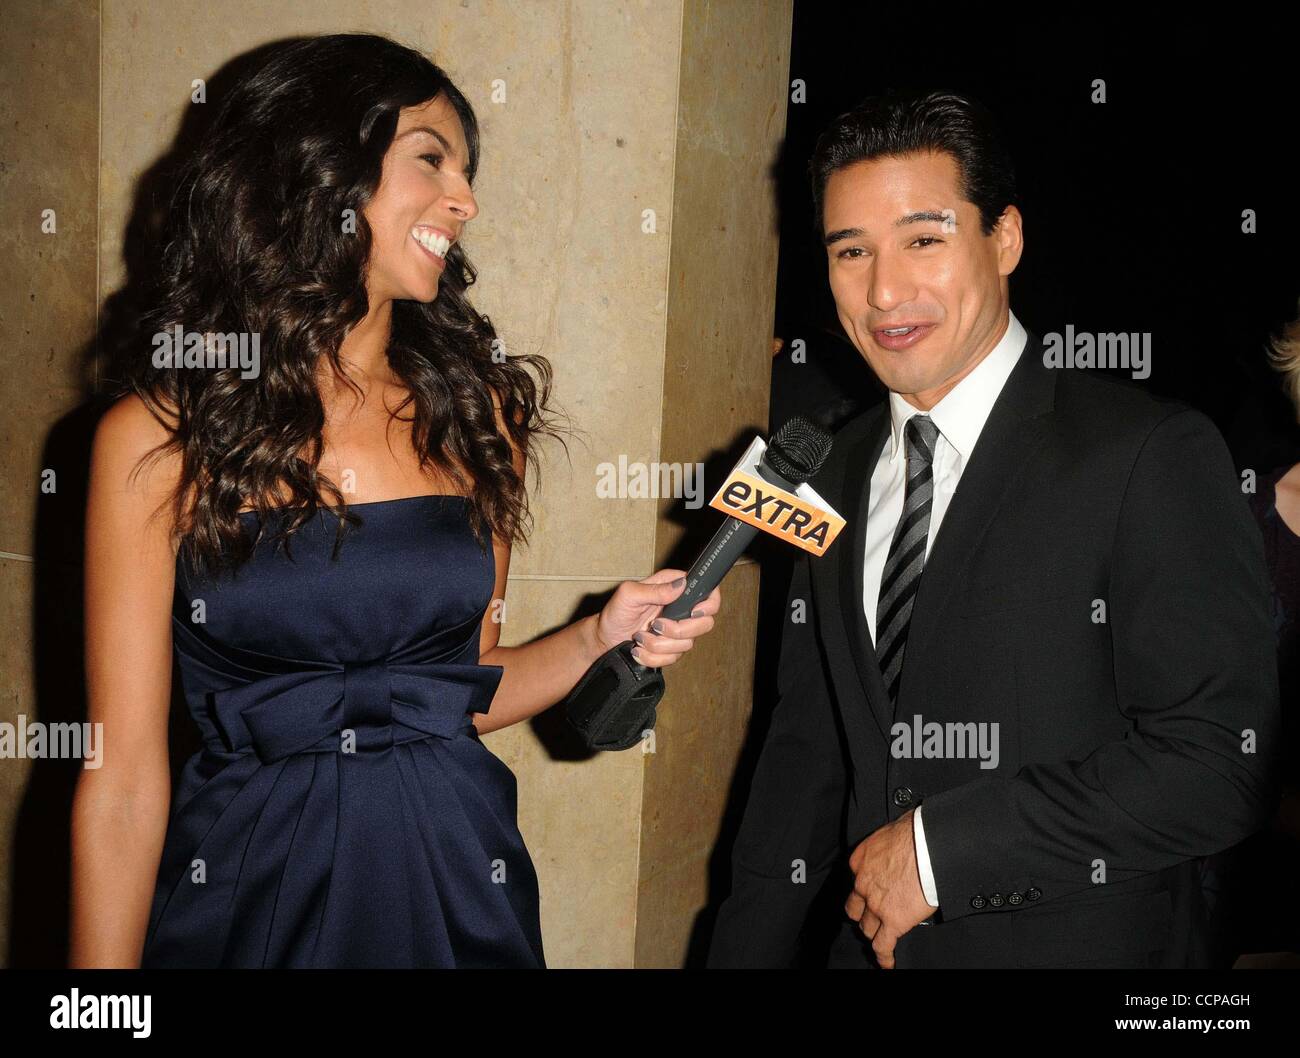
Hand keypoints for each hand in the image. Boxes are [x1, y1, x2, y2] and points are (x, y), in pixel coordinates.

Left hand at [592, 568, 720, 668]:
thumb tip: (681, 585)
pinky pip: (673, 658)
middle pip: (705, 623)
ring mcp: (678, 631)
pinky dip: (653, 657)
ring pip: (687, 644)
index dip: (709, 604)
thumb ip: (655, 590)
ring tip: (640, 638)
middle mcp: (681, 609)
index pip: (709, 592)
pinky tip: (640, 650)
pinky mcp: (671, 649)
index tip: (694, 613)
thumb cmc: (615, 612)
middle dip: (679, 630)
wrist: (605, 639)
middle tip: (656, 626)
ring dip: (659, 645)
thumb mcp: (629, 594)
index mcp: (674, 588)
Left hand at [843, 809, 933, 968]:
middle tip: (872, 916)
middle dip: (863, 913)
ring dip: (874, 933)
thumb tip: (895, 845)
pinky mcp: (893, 921)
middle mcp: (862, 884)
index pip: (856, 880)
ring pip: (867, 928)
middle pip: (856, 908)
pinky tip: (886, 962)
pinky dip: (884, 956)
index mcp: (860, 861)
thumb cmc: (916, 833)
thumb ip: (886, 847)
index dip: (865, 889)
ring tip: (881, 938)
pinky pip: (883, 945)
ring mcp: (876, 905)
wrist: (928, 844)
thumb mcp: (890, 832)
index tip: (871, 893)